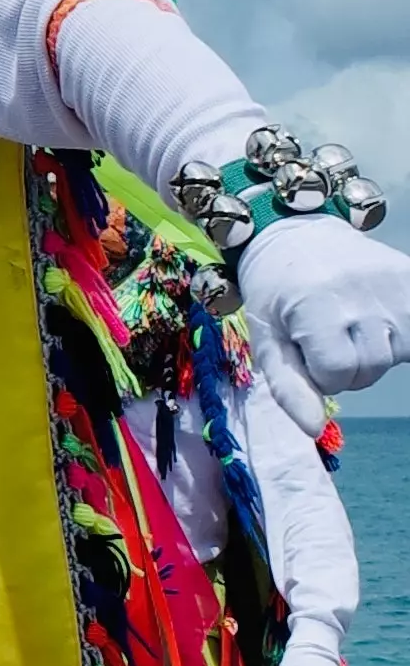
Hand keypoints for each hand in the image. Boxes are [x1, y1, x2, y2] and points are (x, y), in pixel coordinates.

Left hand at [238, 216, 409, 433]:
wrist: (297, 236)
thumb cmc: (276, 294)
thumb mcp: (268, 339)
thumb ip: (289, 388)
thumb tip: (312, 430)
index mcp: (316, 305)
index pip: (336, 375)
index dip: (320, 372)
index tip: (306, 347)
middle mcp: (359, 293)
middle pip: (369, 369)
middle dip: (348, 364)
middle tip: (328, 333)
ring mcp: (392, 284)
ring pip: (396, 355)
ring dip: (374, 350)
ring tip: (350, 323)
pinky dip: (402, 336)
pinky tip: (382, 324)